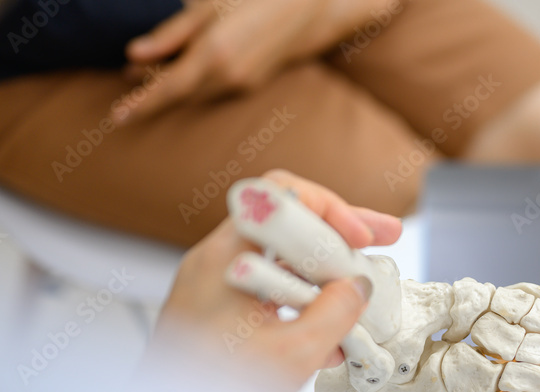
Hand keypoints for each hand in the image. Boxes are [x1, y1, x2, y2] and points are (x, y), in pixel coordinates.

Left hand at [116, 0, 376, 123]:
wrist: (306, 12)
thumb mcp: (207, 8)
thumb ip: (170, 35)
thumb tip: (134, 55)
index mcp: (213, 55)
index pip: (167, 88)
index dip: (141, 103)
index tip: (117, 117)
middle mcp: (227, 77)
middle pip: (180, 95)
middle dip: (153, 91)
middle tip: (129, 79)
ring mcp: (242, 84)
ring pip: (197, 94)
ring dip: (174, 86)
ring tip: (150, 72)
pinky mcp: (251, 84)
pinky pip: (214, 89)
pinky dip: (195, 83)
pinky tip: (186, 69)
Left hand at [141, 169, 400, 391]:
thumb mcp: (294, 354)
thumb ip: (336, 312)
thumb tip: (357, 286)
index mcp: (225, 258)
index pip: (282, 195)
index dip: (331, 208)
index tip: (362, 238)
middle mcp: (213, 264)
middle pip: (285, 225)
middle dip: (337, 235)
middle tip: (383, 239)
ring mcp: (211, 290)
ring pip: (279, 263)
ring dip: (323, 277)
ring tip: (360, 301)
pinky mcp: (212, 317)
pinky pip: (266, 295)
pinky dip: (300, 305)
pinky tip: (329, 340)